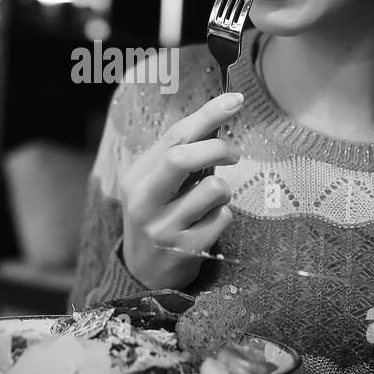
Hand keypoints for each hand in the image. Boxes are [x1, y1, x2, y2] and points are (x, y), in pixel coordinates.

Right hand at [120, 92, 243, 290]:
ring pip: (213, 189)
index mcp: (137, 177)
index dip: (208, 115)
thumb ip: (181, 155)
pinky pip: (223, 218)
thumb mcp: (158, 183)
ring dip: (223, 190)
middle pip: (183, 158)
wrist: (144, 273)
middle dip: (217, 148)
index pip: (174, 136)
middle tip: (234, 154)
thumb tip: (217, 121)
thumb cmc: (159, 215)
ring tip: (211, 201)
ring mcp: (162, 227)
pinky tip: (207, 226)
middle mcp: (144, 201)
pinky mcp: (184, 250)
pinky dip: (222, 216)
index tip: (236, 100)